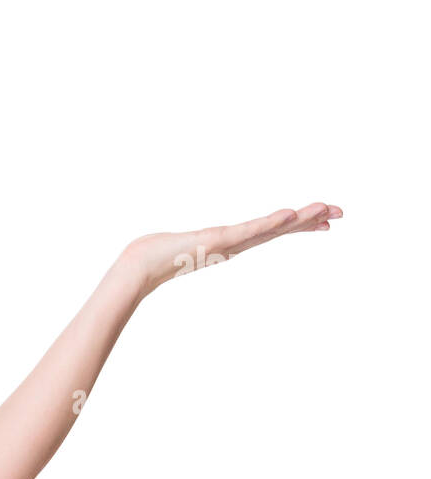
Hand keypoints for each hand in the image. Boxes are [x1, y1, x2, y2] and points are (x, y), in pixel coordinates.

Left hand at [109, 200, 343, 304]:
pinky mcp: (215, 243)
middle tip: (342, 213)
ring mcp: (226, 245)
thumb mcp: (184, 243)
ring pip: (269, 230)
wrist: (137, 269)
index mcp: (230, 243)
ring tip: (325, 210)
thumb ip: (196, 241)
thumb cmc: (155, 256)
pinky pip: (246, 231)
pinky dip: (267, 223)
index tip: (324, 219)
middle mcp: (233, 246)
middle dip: (310, 221)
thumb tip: (200, 241)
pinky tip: (288, 215)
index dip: (299, 223)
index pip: (271, 229)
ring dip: (298, 220)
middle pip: (279, 229)